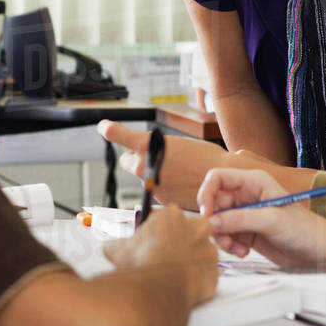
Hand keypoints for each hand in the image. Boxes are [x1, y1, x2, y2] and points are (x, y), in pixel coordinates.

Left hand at [98, 120, 230, 210]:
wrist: (221, 178)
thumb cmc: (204, 157)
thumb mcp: (177, 143)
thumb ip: (157, 148)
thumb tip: (147, 156)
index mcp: (147, 145)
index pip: (118, 135)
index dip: (110, 130)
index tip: (104, 127)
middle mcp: (143, 165)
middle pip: (128, 161)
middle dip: (136, 158)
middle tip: (155, 156)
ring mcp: (149, 184)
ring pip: (144, 176)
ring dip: (154, 173)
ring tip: (180, 170)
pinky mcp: (157, 199)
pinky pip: (155, 190)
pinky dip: (165, 186)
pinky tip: (183, 182)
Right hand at [103, 204, 219, 303]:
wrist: (158, 289)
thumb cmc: (141, 265)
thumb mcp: (117, 249)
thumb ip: (117, 243)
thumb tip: (110, 246)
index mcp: (173, 216)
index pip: (167, 218)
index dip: (158, 231)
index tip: (152, 241)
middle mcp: (196, 227)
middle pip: (188, 231)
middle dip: (178, 242)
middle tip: (163, 257)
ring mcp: (209, 248)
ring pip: (200, 251)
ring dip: (188, 260)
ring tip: (172, 274)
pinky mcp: (215, 269)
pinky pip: (206, 272)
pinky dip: (196, 278)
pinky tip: (182, 284)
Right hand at [198, 168, 325, 269]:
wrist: (318, 250)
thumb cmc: (303, 229)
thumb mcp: (271, 221)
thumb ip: (240, 219)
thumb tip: (211, 221)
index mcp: (254, 182)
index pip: (217, 178)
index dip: (206, 194)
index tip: (206, 215)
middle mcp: (247, 195)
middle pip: (213, 202)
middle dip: (214, 221)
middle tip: (222, 237)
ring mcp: (245, 214)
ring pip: (217, 222)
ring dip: (222, 237)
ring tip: (237, 248)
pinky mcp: (246, 232)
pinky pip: (225, 236)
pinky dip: (229, 245)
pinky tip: (244, 251)